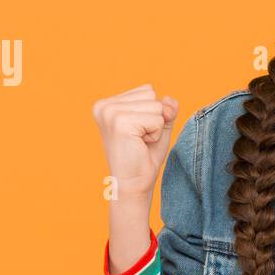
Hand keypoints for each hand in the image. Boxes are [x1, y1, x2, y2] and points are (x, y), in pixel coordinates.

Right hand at [92, 84, 179, 201]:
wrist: (133, 184)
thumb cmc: (144, 157)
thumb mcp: (158, 125)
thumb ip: (166, 108)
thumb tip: (170, 100)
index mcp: (106, 104)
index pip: (147, 90)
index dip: (152, 113)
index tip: (137, 133)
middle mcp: (104, 106)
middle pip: (152, 95)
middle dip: (154, 119)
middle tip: (139, 140)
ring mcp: (111, 113)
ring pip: (156, 106)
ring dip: (155, 128)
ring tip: (139, 143)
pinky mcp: (121, 123)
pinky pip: (157, 119)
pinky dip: (156, 134)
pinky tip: (140, 146)